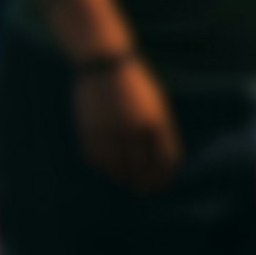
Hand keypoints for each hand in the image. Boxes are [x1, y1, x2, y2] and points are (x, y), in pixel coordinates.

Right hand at [72, 53, 180, 194]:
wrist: (105, 64)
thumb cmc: (136, 86)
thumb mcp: (157, 106)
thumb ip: (159, 133)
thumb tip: (159, 163)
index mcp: (157, 123)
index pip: (166, 160)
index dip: (164, 176)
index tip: (160, 184)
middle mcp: (134, 130)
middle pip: (141, 168)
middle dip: (144, 183)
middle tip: (143, 190)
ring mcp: (111, 130)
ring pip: (117, 167)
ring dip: (122, 177)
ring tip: (125, 181)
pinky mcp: (89, 129)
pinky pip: (96, 158)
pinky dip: (102, 166)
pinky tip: (107, 168)